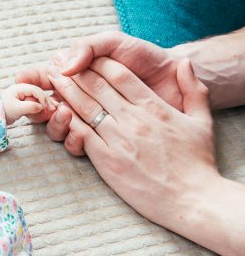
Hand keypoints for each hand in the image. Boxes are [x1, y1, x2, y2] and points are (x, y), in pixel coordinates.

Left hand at [0, 83, 56, 124]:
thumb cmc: (3, 110)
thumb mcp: (16, 109)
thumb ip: (29, 107)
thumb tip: (40, 107)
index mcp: (19, 88)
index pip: (35, 90)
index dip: (42, 98)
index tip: (46, 107)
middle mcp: (22, 90)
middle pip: (38, 93)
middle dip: (46, 100)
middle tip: (53, 109)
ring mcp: (23, 95)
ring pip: (38, 97)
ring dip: (45, 103)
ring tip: (53, 109)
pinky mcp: (24, 102)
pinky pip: (35, 102)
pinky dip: (41, 106)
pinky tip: (47, 110)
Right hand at [15, 32, 181, 151]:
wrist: (178, 78)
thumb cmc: (145, 57)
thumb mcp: (114, 43)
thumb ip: (87, 48)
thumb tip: (65, 66)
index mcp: (78, 74)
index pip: (46, 77)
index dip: (31, 79)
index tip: (20, 78)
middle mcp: (80, 98)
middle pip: (44, 104)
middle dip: (36, 103)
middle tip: (39, 100)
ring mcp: (91, 119)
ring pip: (57, 125)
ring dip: (54, 120)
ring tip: (62, 110)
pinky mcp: (104, 139)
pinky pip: (79, 143)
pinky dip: (73, 137)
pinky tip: (78, 129)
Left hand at [44, 57, 217, 228]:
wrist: (192, 200)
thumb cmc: (198, 163)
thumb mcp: (202, 121)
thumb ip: (193, 89)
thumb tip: (185, 62)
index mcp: (154, 108)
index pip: (121, 75)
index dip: (100, 62)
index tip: (88, 55)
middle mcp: (133, 120)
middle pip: (97, 87)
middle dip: (76, 70)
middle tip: (59, 59)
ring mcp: (118, 140)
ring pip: (85, 107)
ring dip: (66, 89)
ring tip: (52, 77)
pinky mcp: (106, 160)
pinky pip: (81, 133)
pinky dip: (67, 119)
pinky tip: (57, 109)